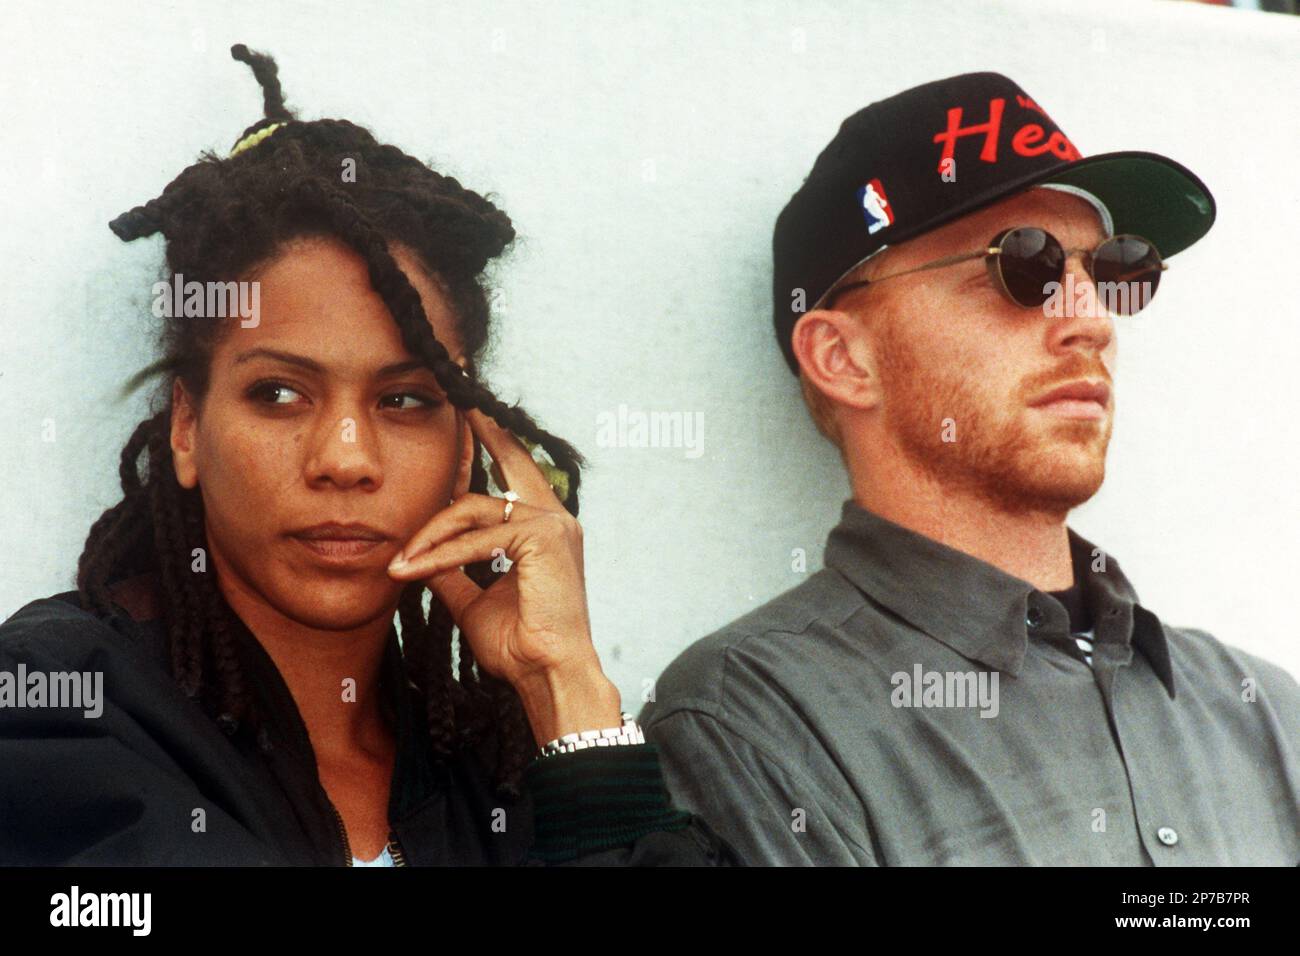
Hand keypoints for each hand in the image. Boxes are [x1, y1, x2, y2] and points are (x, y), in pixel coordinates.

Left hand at [386, 408, 620, 743]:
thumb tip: (420, 557)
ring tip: (400, 560)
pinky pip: (478, 539)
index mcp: (544, 531)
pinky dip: (442, 555)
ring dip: (430, 534)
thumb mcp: (474, 601)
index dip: (493, 447)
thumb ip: (454, 572)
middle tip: (459, 400)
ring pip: (474, 509)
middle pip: (510, 463)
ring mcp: (554, 525)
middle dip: (484, 430)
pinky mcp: (544, 539)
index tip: (470, 419)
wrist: (546, 675)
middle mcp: (555, 520)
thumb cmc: (520, 647)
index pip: (515, 478)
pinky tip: (415, 570)